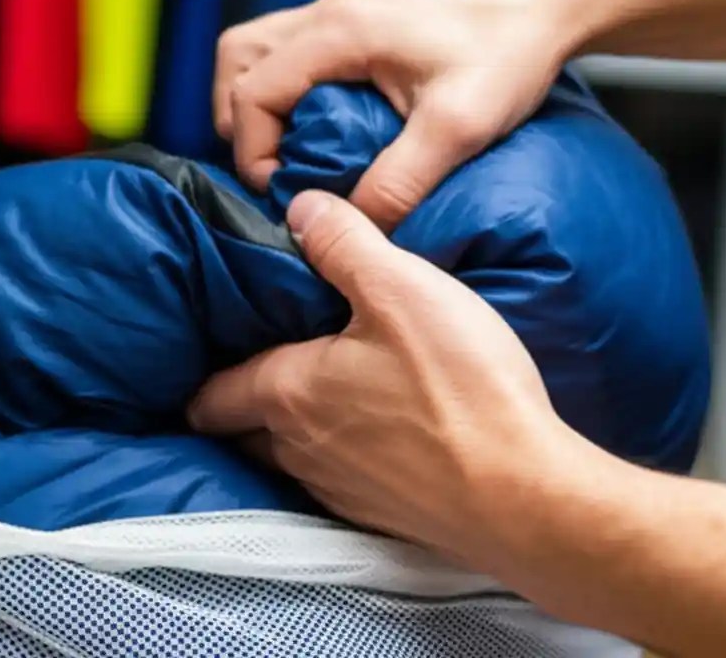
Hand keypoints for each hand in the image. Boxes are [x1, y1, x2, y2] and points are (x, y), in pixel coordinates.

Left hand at [189, 190, 605, 572]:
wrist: (524, 499)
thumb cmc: (460, 389)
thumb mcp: (401, 289)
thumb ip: (343, 243)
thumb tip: (297, 207)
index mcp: (287, 393)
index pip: (211, 396)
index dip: (202, 376)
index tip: (208, 355)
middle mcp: (298, 450)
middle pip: (244, 429)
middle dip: (244, 401)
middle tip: (266, 363)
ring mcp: (339, 492)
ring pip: (291, 457)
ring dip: (295, 428)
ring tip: (323, 392)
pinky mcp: (380, 517)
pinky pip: (339, 481)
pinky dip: (343, 457)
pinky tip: (378, 435)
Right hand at [214, 0, 581, 227]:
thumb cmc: (512, 46)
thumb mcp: (457, 128)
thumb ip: (399, 182)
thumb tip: (355, 226)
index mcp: (337, 33)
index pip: (251, 94)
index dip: (254, 153)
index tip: (287, 192)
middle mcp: (329, 13)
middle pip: (237, 59)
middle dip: (242, 121)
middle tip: (278, 168)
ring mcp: (345, 11)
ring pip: (262, 49)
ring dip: (262, 101)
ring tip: (295, 150)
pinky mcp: (365, 18)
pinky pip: (297, 48)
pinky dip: (292, 87)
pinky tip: (331, 124)